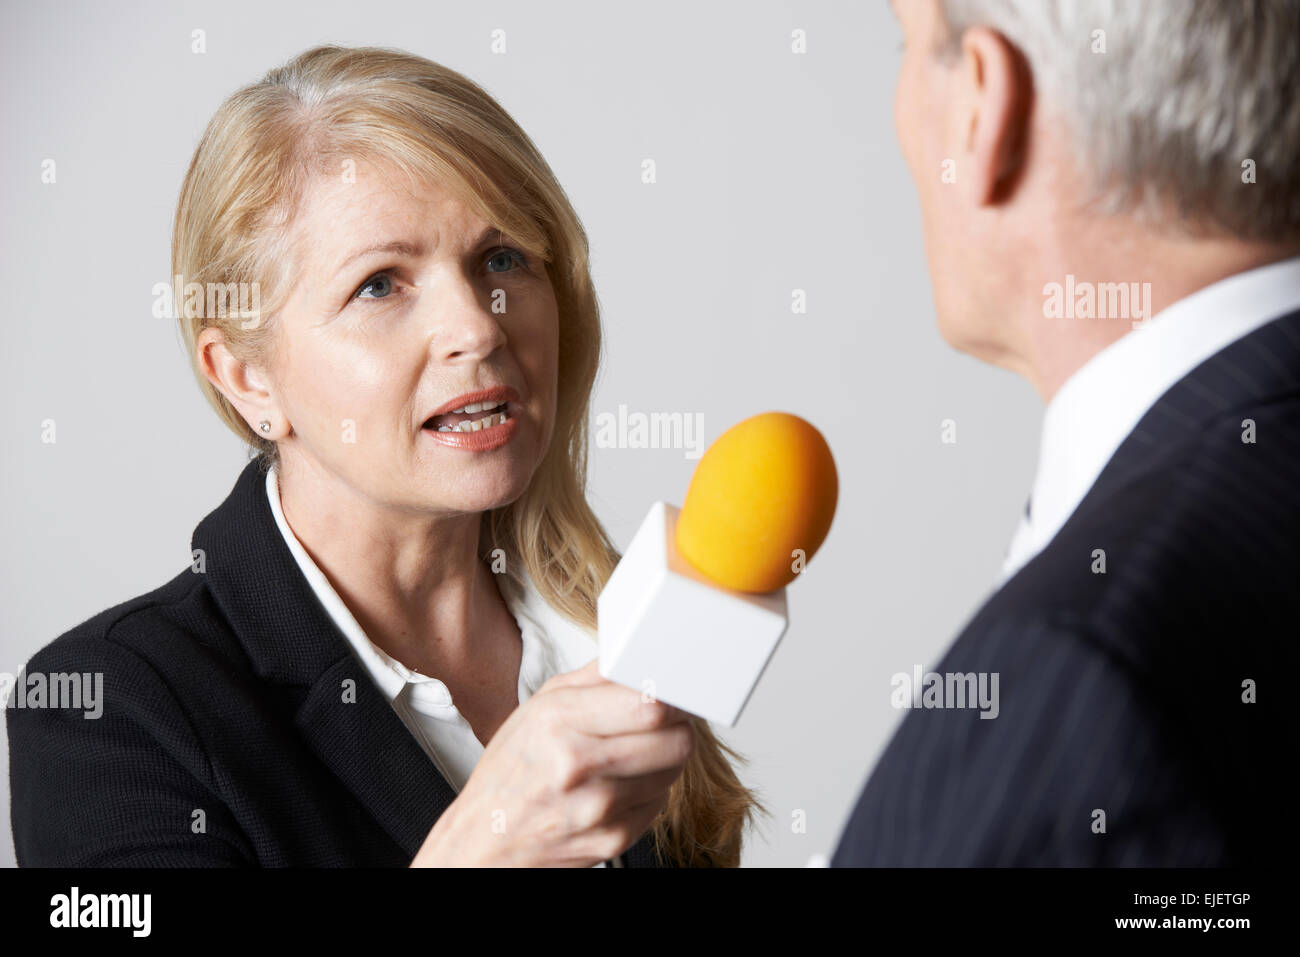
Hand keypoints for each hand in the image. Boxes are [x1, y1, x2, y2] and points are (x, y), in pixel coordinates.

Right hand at [411, 658, 692, 865]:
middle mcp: (578, 765)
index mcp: (558, 721)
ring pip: (673, 771)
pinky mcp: (612, 841)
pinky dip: (648, 792)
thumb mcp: (537, 709)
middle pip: (675, 740)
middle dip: (677, 727)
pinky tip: (619, 786)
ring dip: (664, 759)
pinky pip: (659, 804)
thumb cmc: (509, 774)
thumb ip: (591, 678)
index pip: (649, 704)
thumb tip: (636, 654)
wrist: (484, 841)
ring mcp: (598, 808)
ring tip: (633, 755)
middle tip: (660, 723)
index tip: (670, 694)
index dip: (671, 697)